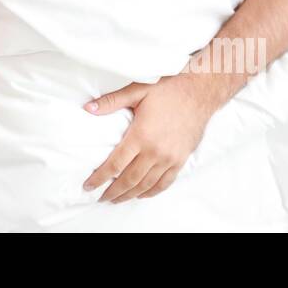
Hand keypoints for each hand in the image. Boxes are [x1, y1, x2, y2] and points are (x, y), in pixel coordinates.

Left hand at [80, 74, 213, 202]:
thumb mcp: (137, 90)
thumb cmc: (168, 88)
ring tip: (117, 199)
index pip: (115, 164)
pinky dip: (152, 192)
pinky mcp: (181, 160)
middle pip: (129, 180)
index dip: (100, 178)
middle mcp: (155, 151)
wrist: (199, 92)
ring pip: (146, 185)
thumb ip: (111, 101)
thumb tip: (88, 108)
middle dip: (113, 192)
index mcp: (141, 135)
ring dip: (130, 195)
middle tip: (100, 198)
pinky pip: (165, 182)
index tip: (88, 185)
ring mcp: (170, 158)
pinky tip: (142, 194)